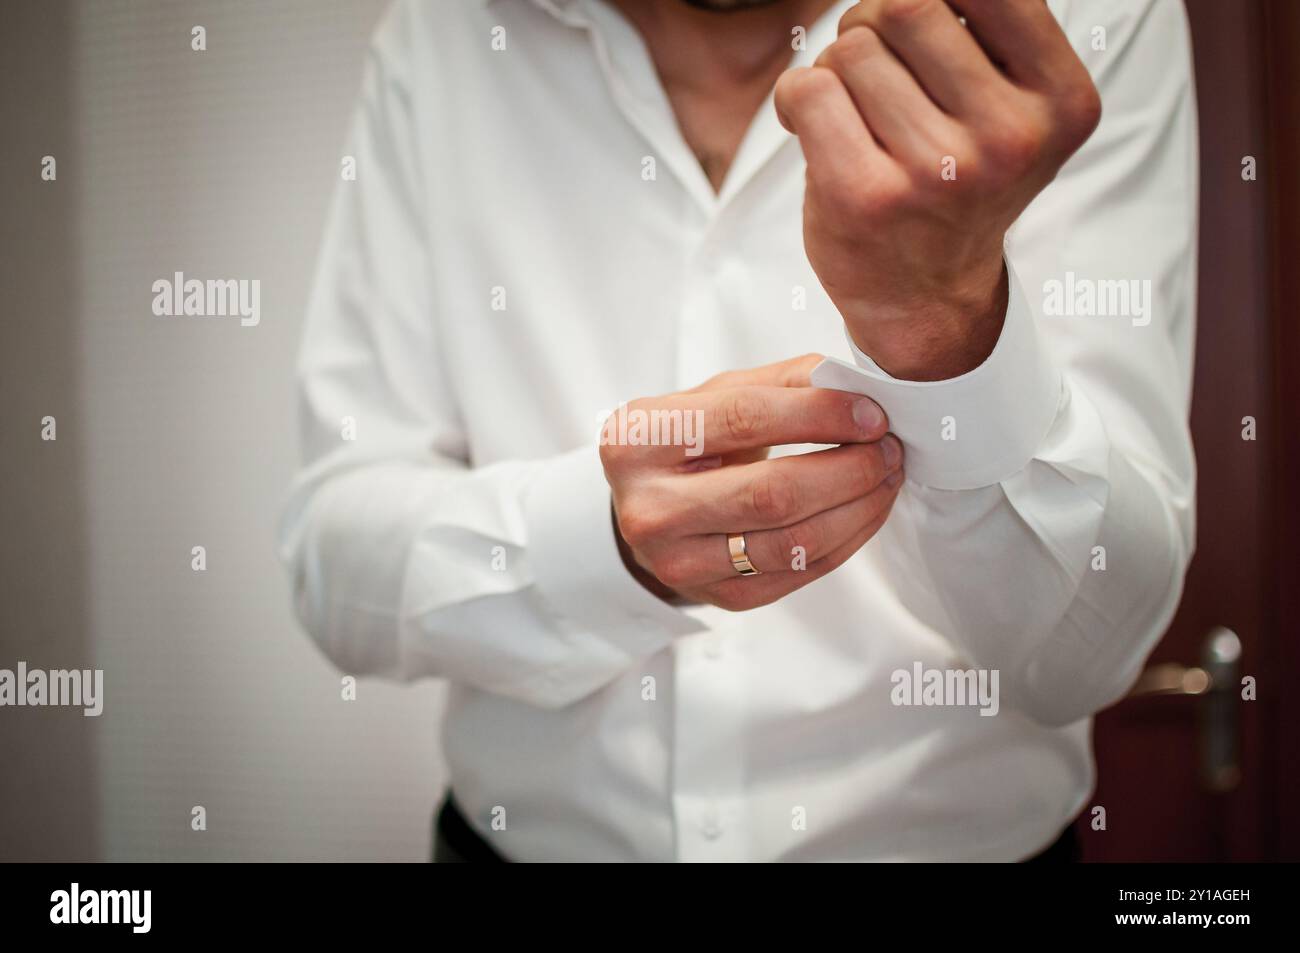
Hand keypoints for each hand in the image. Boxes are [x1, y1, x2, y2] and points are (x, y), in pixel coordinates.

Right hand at [601, 354, 903, 611]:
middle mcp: (650, 508)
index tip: (871, 414)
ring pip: (792, 543)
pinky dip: (846, 540)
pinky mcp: (719, 597)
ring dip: (857, 508)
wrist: (648, 506)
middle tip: (888, 449)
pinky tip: (864, 510)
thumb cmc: (685, 443)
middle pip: (772, 493)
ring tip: (885, 477)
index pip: (744, 419)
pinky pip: (799, 573)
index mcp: (641, 441)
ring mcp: (680, 562)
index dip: (818, 415)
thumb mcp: (715, 396)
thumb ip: (782, 383)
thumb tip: (857, 386)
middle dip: (849, 469)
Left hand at [774, 0, 1101, 380]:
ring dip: (836, 69)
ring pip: (850, 50)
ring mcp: (937, 171)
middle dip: (873, 23)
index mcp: (1062, 101)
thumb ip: (983, 29)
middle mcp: (1009, 138)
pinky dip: (796, 96)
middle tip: (872, 64)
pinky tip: (813, 126)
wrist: (927, 296)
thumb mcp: (1011, 106)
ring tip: (855, 112)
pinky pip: (807, 90)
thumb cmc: (958, 181)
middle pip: (907, 7)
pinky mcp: (866, 196)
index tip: (916, 24)